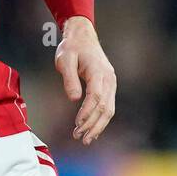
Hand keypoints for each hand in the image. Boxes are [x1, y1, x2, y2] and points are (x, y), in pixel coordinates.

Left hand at [54, 16, 116, 145]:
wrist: (83, 37)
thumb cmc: (72, 47)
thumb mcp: (65, 60)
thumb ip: (69, 79)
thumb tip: (74, 99)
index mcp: (98, 71)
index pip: (96, 96)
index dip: (87, 113)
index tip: (77, 125)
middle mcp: (109, 79)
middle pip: (105, 107)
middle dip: (92, 125)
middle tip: (79, 137)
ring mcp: (111, 83)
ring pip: (109, 109)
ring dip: (98, 126)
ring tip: (85, 139)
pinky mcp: (109, 87)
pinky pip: (108, 106)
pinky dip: (101, 120)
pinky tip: (92, 131)